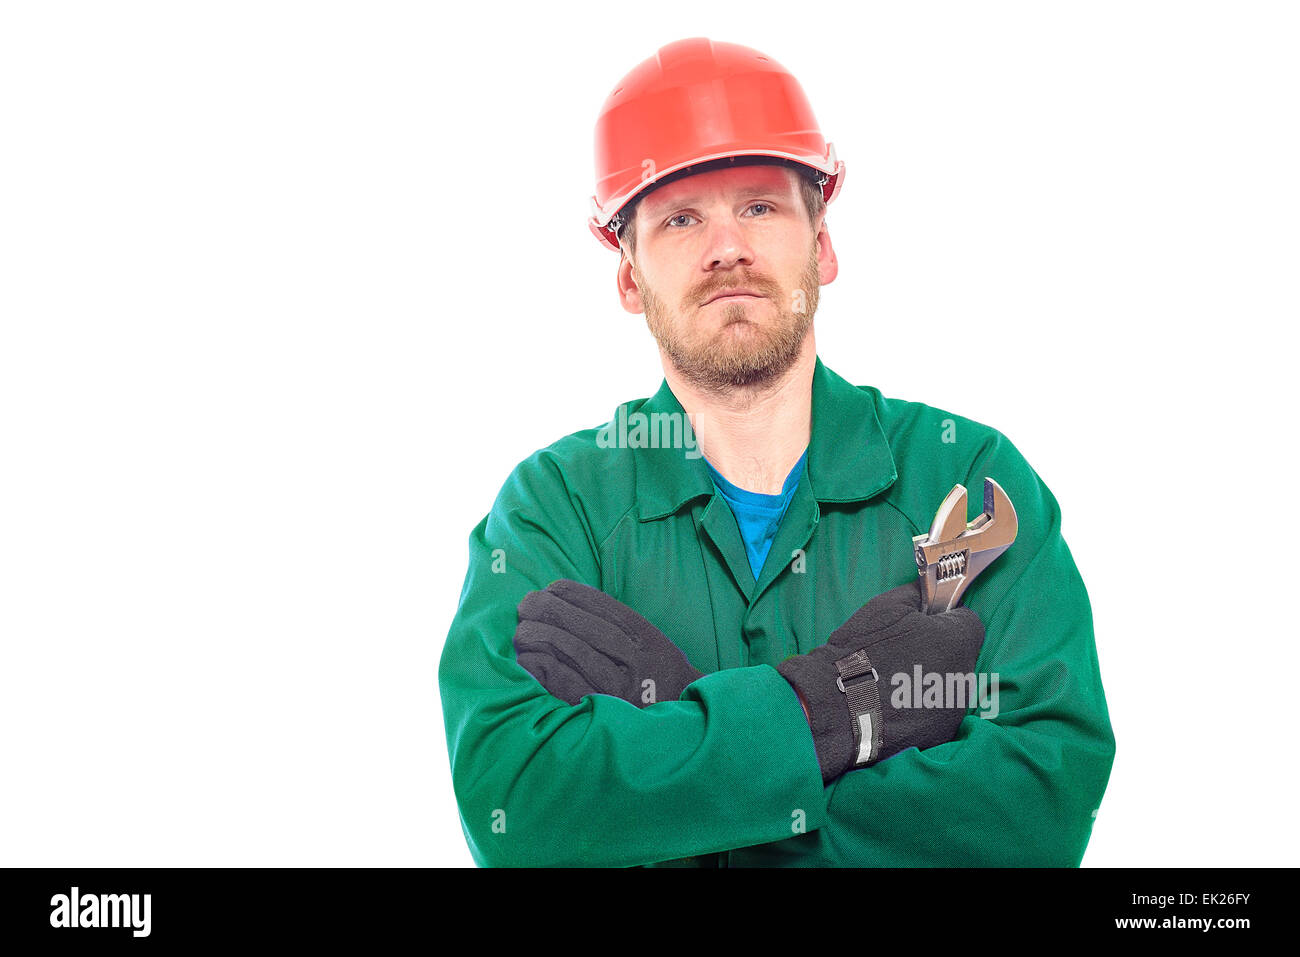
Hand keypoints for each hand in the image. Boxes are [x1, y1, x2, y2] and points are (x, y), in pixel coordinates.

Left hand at [513, 579, 704, 706]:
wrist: (677, 733)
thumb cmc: (653, 682)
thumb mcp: (651, 647)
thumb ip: (619, 626)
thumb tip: (568, 601)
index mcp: (650, 642)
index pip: (609, 610)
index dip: (576, 595)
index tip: (551, 587)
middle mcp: (639, 664)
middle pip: (590, 629)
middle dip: (554, 611)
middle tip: (527, 603)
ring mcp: (621, 692)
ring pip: (578, 653)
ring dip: (544, 637)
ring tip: (521, 630)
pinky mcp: (602, 714)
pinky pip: (568, 687)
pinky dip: (545, 670)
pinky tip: (528, 659)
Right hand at [777, 579, 985, 782]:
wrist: (834, 704)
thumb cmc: (861, 650)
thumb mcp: (886, 606)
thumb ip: (917, 594)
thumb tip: (929, 591)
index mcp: (957, 640)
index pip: (969, 622)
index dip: (945, 620)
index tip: (923, 625)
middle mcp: (965, 675)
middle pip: (961, 655)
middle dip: (940, 651)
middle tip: (903, 653)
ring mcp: (954, 708)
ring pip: (950, 685)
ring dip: (933, 680)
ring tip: (895, 682)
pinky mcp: (940, 734)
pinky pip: (938, 712)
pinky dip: (923, 707)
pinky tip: (895, 704)